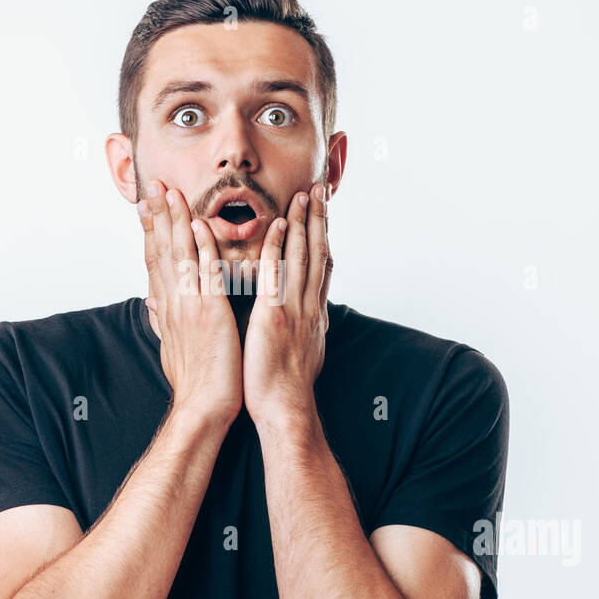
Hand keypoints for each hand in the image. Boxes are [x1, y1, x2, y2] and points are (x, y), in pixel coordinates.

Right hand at [139, 180, 243, 425]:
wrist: (203, 407)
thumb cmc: (194, 380)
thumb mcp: (172, 346)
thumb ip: (163, 320)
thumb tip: (153, 305)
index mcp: (167, 308)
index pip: (157, 261)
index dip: (152, 231)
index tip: (149, 205)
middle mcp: (172, 302)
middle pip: (162, 250)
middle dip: (158, 215)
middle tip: (154, 184)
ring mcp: (189, 306)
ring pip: (180, 255)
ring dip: (175, 221)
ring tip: (171, 192)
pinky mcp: (209, 314)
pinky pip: (205, 274)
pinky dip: (202, 249)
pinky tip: (199, 226)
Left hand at [243, 182, 332, 426]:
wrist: (284, 410)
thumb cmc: (282, 387)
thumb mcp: (299, 350)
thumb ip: (298, 327)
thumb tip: (299, 317)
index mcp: (312, 313)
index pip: (320, 267)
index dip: (323, 237)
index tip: (323, 212)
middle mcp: (308, 306)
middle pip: (318, 253)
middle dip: (319, 219)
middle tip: (320, 189)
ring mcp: (294, 309)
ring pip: (303, 256)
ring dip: (304, 222)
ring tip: (305, 194)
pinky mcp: (274, 316)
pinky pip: (276, 274)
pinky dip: (277, 247)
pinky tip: (279, 225)